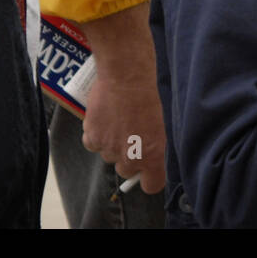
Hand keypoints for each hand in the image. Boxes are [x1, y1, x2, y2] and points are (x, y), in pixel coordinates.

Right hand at [78, 4, 166, 193]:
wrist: (128, 72)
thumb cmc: (151, 91)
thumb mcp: (164, 121)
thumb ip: (159, 143)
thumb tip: (155, 154)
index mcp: (154, 156)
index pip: (151, 185)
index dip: (149, 176)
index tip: (149, 167)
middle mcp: (131, 158)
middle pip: (127, 170)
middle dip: (129, 156)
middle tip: (132, 134)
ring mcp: (110, 149)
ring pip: (108, 155)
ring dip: (112, 143)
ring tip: (119, 118)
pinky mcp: (92, 137)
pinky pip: (92, 144)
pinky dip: (96, 134)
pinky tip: (105, 117)